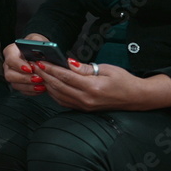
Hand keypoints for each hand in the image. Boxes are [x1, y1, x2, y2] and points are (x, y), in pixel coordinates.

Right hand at [3, 33, 50, 95]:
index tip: (30, 69)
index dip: (19, 65)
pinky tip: (41, 88)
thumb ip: (38, 43)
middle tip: (38, 78)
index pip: (10, 59)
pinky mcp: (18, 83)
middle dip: (25, 78)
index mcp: (11, 52)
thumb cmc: (35, 45)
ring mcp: (12, 75)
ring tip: (42, 85)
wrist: (37, 52)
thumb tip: (42, 51)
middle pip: (10, 75)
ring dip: (29, 86)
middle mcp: (8, 65)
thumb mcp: (37, 40)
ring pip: (15, 84)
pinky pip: (22, 90)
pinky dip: (32, 91)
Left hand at [37, 58, 170, 110]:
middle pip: (59, 87)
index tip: (40, 61)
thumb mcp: (107, 69)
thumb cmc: (124, 80)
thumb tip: (68, 63)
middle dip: (45, 75)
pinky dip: (54, 93)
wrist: (136, 98)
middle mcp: (87, 99)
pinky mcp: (84, 109)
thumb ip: (86, 68)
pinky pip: (64, 102)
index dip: (51, 69)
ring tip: (39, 73)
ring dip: (47, 84)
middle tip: (34, 65)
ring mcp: (85, 106)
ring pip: (59, 96)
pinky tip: (49, 84)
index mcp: (93, 87)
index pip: (66, 77)